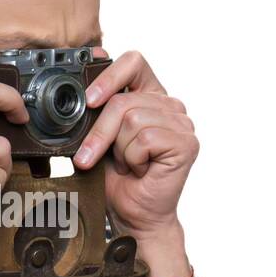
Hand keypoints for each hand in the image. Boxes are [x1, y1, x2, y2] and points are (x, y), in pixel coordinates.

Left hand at [73, 48, 198, 243]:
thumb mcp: (98, 135)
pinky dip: (133, 159)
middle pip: (124, 100)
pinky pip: (145, 139)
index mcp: (149, 96)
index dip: (108, 76)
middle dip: (100, 132)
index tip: (89, 100)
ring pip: (132, 120)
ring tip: (128, 164)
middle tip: (91, 156)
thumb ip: (97, 105)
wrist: (133, 214)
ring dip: (119, 149)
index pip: (133, 62)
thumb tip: (90, 66)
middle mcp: (169, 105)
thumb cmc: (117, 177)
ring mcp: (182, 123)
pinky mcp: (186, 142)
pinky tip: (141, 169)